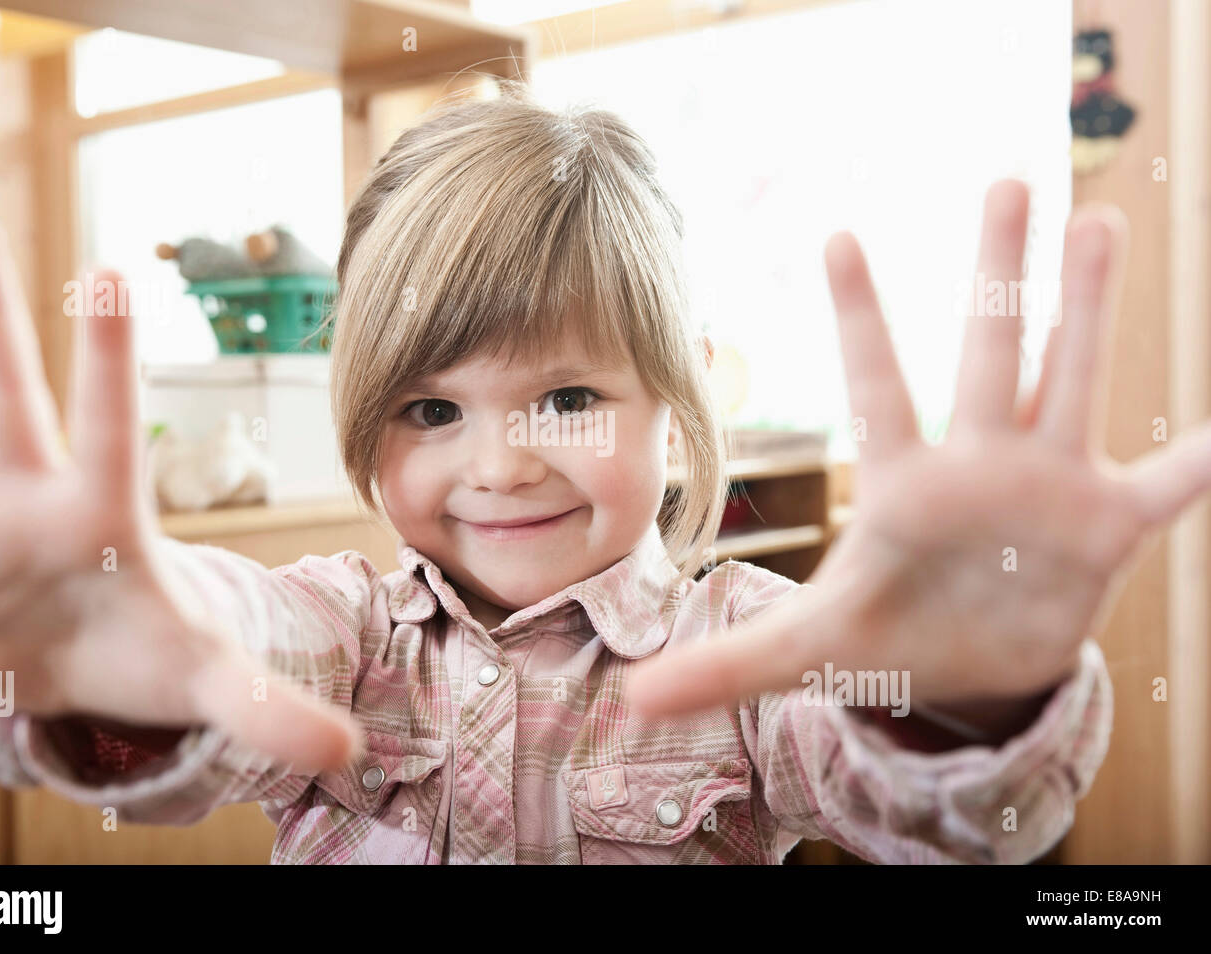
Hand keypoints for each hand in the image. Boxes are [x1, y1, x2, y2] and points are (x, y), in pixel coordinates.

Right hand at [0, 208, 362, 772]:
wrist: (70, 667)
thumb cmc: (142, 650)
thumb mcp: (203, 683)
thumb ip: (265, 710)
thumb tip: (348, 752)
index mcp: (104, 515)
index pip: (111, 427)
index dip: (105, 357)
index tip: (107, 271)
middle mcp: (28, 498)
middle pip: (6, 398)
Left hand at [629, 179, 1210, 715]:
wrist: (969, 667)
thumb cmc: (888, 634)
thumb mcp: (808, 650)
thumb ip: (724, 667)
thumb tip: (630, 705)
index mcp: (904, 485)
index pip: (877, 388)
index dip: (858, 318)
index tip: (834, 237)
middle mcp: (979, 465)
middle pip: (989, 355)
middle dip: (998, 275)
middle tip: (1007, 181)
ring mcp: (1048, 487)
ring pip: (1072, 382)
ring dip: (1085, 312)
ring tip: (1096, 220)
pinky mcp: (1106, 529)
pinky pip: (1168, 485)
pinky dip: (1200, 459)